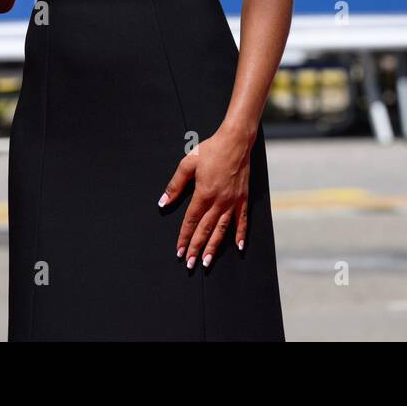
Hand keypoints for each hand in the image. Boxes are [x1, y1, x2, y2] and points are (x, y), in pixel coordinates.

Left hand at [159, 127, 253, 267]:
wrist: (236, 141)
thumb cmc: (211, 149)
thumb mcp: (188, 163)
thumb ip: (175, 185)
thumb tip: (163, 202)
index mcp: (203, 193)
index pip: (191, 221)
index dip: (184, 237)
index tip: (179, 251)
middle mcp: (219, 201)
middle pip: (205, 230)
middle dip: (196, 248)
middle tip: (190, 264)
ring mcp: (233, 201)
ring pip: (222, 230)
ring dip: (214, 247)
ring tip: (207, 262)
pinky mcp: (243, 198)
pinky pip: (242, 220)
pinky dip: (240, 234)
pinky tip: (238, 246)